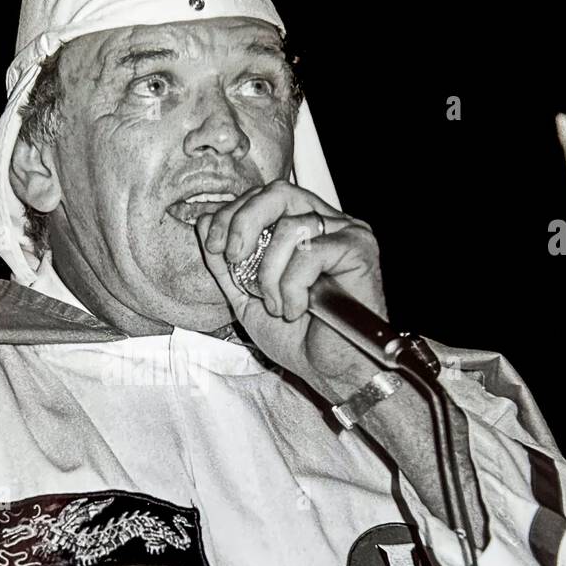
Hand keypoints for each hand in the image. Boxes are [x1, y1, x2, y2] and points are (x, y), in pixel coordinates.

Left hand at [195, 179, 386, 399]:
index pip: (262, 197)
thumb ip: (226, 262)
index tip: (215, 247)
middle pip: (278, 193)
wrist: (328, 372)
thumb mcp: (246, 297)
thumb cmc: (296, 338)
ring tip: (278, 305)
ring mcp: (346, 233)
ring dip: (270, 273)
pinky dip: (293, 287)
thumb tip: (205, 222)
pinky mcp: (360, 249)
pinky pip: (311, 253)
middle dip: (243, 223)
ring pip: (291, 227)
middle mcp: (326, 223)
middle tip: (234, 259)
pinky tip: (298, 310)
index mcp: (302, 228)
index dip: (231, 215)